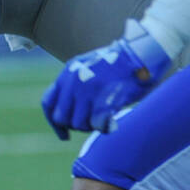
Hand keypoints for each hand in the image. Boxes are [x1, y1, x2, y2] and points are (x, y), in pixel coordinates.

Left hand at [41, 19, 171, 138]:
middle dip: (75, 124)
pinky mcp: (102, 99)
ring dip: (90, 126)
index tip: (63, 135)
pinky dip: (104, 128)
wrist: (141, 54)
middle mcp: (74, 80)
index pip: (48, 103)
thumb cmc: (121, 62)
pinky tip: (112, 123)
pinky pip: (95, 125)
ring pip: (78, 124)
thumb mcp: (90, 65)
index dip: (54, 123)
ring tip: (104, 118)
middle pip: (62, 117)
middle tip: (91, 122)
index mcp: (69, 71)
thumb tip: (71, 111)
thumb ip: (76, 83)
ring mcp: (87, 90)